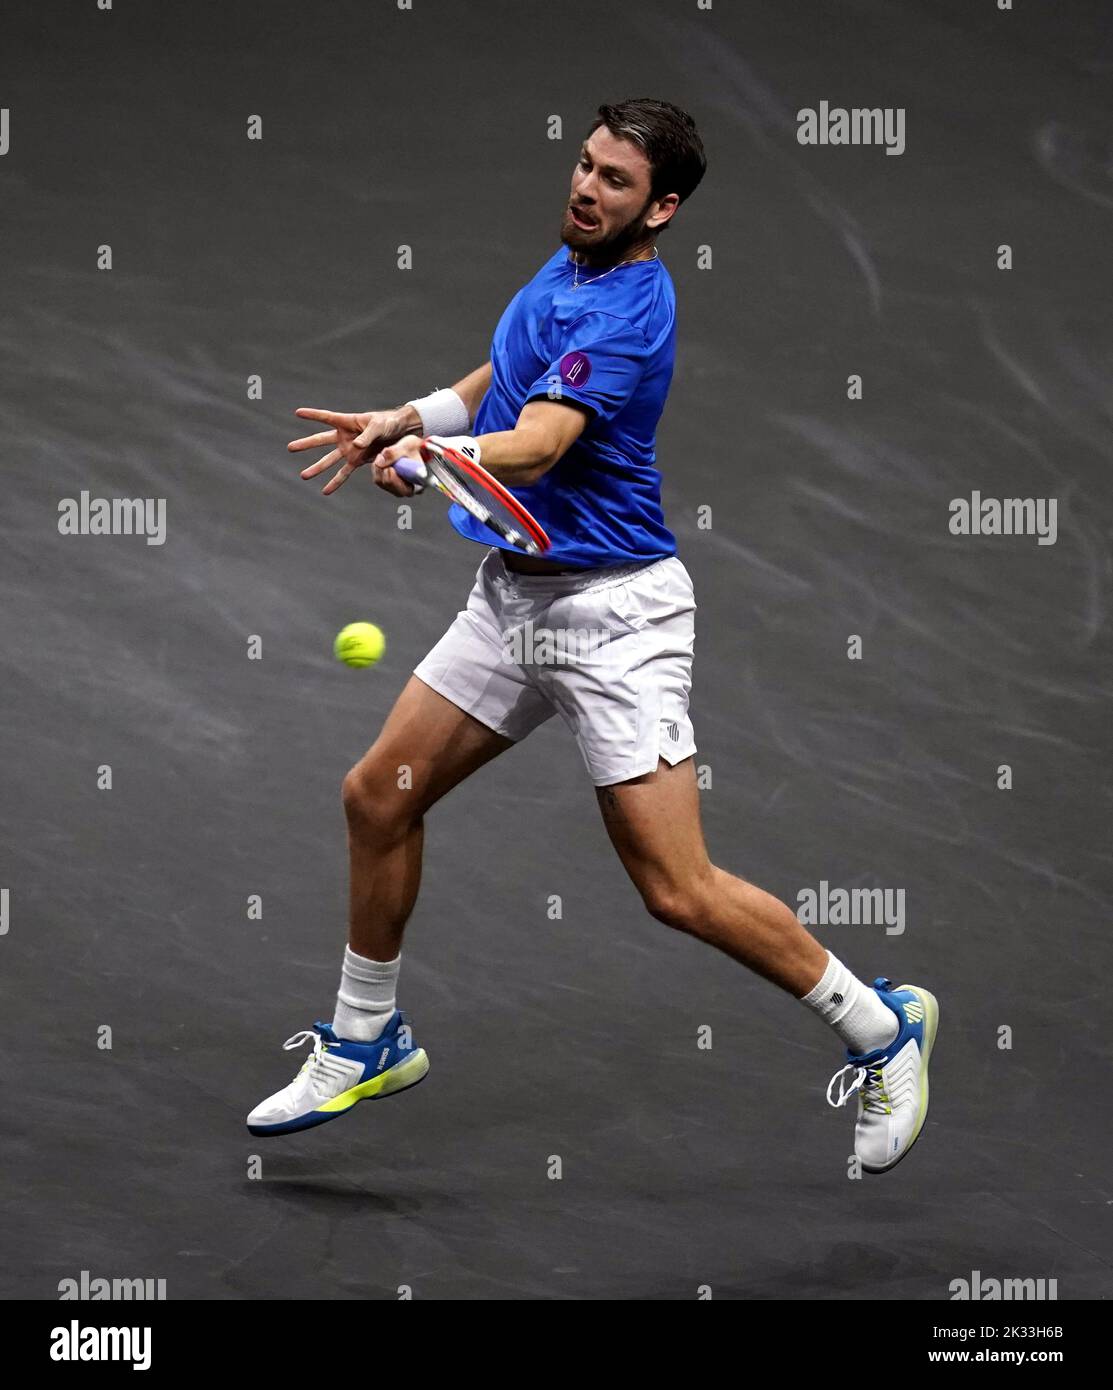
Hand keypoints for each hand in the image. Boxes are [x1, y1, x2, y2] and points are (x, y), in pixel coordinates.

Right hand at [289, 406, 418, 495]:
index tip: (297, 412)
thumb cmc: (388, 423)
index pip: (326, 417)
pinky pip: (344, 473)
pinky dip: (335, 482)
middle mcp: (344, 436)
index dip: (312, 415)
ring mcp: (349, 450)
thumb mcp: (378, 426)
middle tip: (290, 448)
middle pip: (321, 440)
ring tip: (303, 476)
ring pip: (329, 460)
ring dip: (317, 468)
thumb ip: (367, 435)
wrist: (399, 433)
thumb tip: (355, 446)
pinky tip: (325, 491)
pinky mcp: (357, 461)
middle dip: (306, 445)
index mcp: (347, 422)